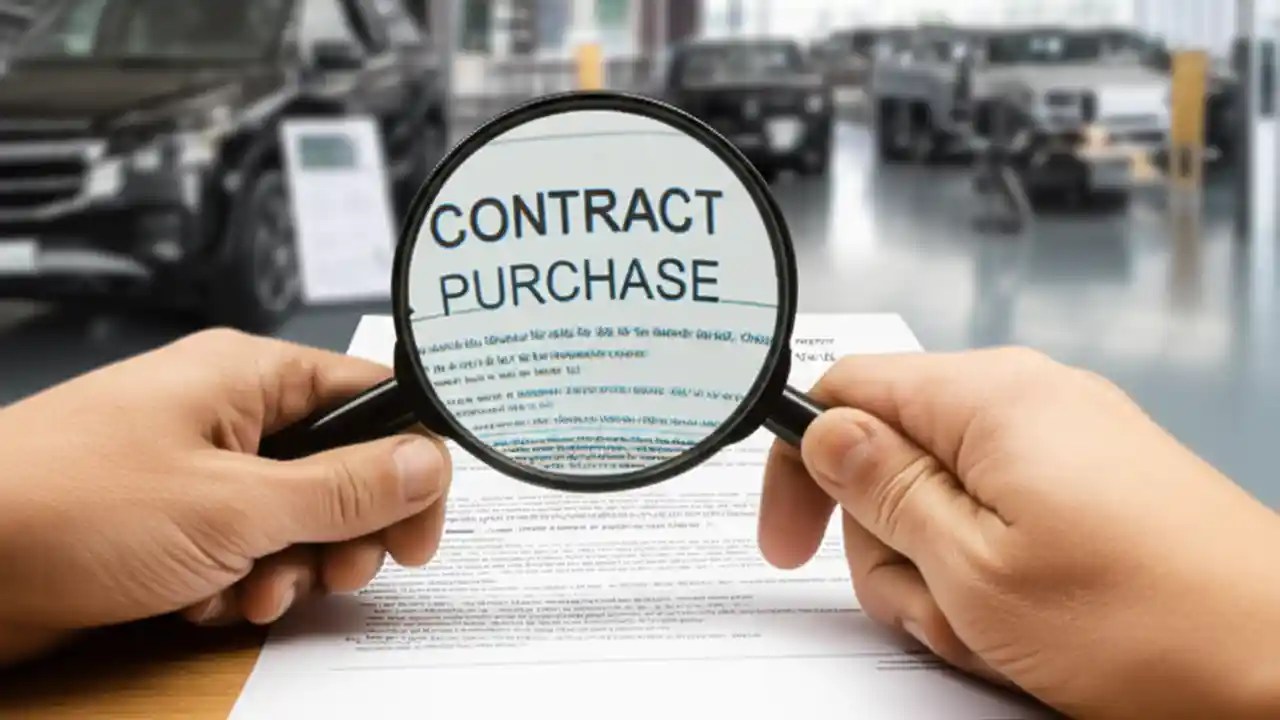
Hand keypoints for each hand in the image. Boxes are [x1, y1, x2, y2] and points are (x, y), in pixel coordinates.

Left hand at [0, 330, 450, 665]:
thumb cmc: (67, 504)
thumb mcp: (232, 506)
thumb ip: (342, 490)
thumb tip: (426, 464)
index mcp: (251, 378)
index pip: (374, 403)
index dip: (410, 467)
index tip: (416, 533)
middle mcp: (231, 415)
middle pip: (341, 472)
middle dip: (343, 535)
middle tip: (331, 570)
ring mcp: (200, 469)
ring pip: (296, 521)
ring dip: (288, 569)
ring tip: (249, 590)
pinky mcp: (173, 519)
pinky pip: (245, 551)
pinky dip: (240, 584)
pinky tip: (205, 600)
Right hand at [759, 348, 1279, 718]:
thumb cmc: (1147, 621)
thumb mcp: (972, 568)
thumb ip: (882, 490)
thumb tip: (822, 433)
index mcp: (989, 399)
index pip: (845, 391)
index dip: (799, 468)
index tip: (788, 543)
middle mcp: (1028, 402)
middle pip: (891, 458)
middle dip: (891, 547)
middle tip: (939, 607)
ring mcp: (1066, 443)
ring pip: (942, 502)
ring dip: (944, 577)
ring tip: (998, 630)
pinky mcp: (1093, 485)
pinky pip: (999, 519)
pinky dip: (992, 577)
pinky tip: (1030, 628)